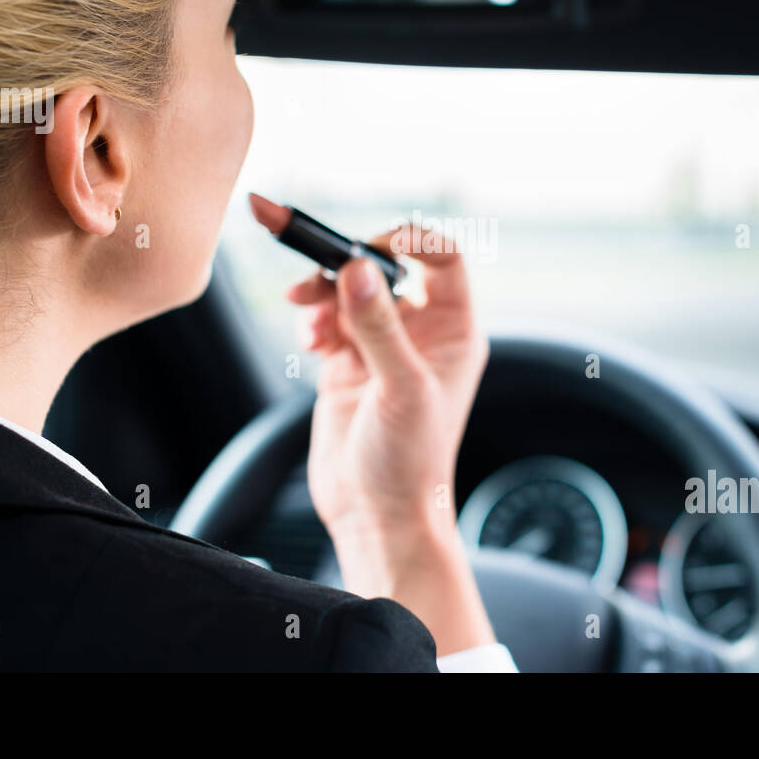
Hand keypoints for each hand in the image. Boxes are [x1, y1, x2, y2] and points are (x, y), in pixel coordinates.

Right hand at [285, 225, 493, 652]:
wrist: (375, 517)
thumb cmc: (410, 463)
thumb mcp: (401, 388)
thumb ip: (378, 325)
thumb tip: (356, 267)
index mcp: (455, 331)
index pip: (443, 259)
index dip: (410, 241)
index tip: (367, 245)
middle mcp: (421, 333)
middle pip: (386, 268)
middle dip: (348, 263)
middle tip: (315, 265)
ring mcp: (381, 348)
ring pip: (349, 292)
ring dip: (322, 291)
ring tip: (303, 308)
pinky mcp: (346, 366)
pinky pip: (327, 320)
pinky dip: (313, 321)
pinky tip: (310, 342)